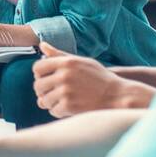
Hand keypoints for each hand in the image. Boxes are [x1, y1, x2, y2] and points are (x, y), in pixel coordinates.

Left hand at [32, 42, 155, 116]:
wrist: (117, 97)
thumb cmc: (100, 78)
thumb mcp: (82, 62)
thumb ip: (60, 55)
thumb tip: (42, 45)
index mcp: (67, 62)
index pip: (37, 68)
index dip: (40, 75)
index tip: (47, 79)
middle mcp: (64, 75)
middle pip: (38, 85)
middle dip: (44, 91)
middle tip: (54, 93)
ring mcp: (66, 91)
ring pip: (44, 100)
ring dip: (51, 103)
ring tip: (63, 100)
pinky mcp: (69, 106)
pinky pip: (53, 110)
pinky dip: (59, 111)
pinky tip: (69, 108)